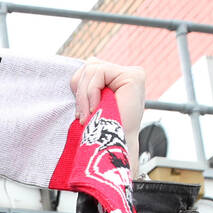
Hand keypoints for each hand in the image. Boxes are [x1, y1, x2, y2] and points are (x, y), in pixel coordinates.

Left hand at [71, 58, 145, 177]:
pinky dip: (90, 92)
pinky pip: (99, 73)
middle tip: (82, 116)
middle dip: (79, 91)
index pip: (90, 68)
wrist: (113, 147)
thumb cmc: (100, 130)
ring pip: (92, 68)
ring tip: (88, 115)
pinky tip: (96, 107)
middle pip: (90, 65)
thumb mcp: (90, 102)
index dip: (78, 87)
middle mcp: (127, 74)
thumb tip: (83, 65)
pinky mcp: (134, 75)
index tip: (80, 113)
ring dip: (83, 95)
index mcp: (116, 80)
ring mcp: (133, 74)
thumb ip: (89, 83)